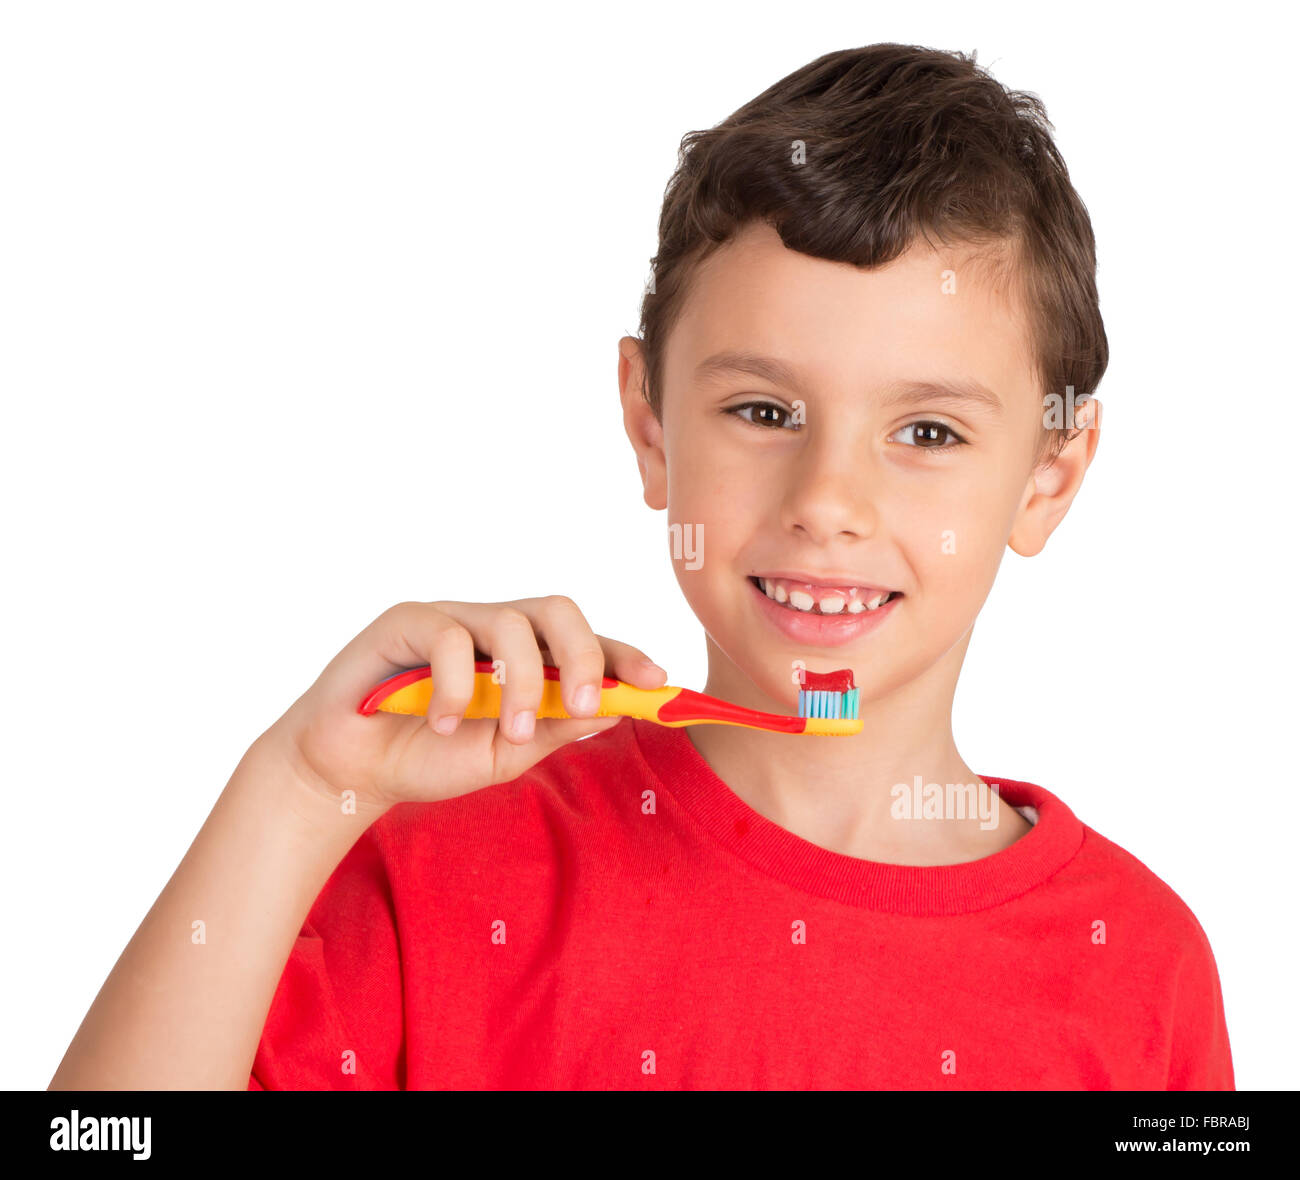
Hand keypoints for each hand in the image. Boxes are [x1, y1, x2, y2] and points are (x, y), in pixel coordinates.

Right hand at [252, 597, 667, 813]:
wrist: (351, 773)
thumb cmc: (427, 758)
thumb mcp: (504, 756)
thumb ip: (554, 730)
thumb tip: (616, 710)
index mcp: (526, 659)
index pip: (585, 642)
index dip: (623, 656)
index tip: (656, 684)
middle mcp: (494, 630)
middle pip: (559, 610)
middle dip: (584, 655)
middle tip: (584, 705)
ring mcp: (453, 620)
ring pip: (512, 620)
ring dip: (521, 682)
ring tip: (507, 733)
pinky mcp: (407, 620)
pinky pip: (450, 636)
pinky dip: (455, 686)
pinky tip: (442, 723)